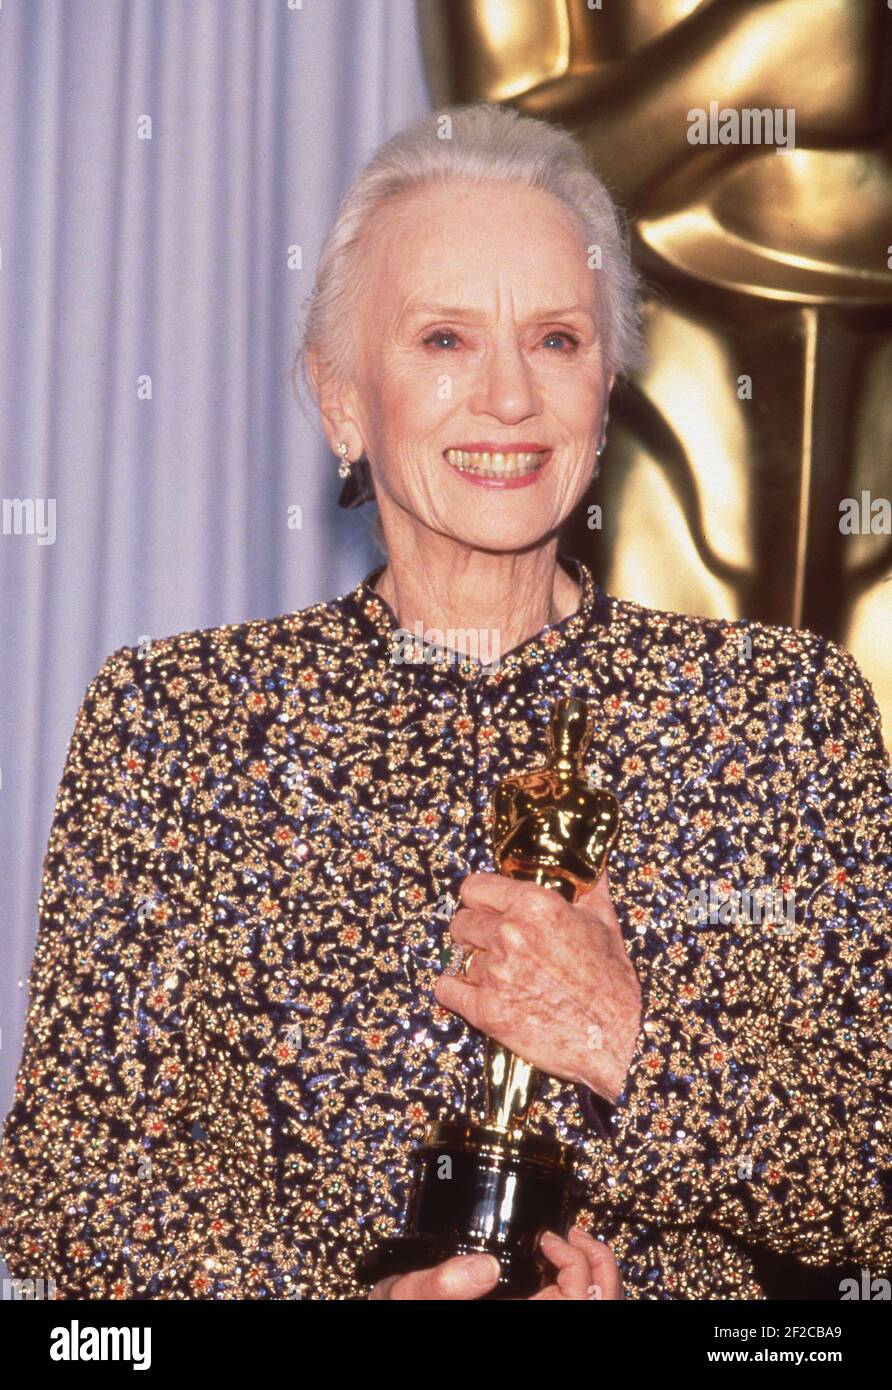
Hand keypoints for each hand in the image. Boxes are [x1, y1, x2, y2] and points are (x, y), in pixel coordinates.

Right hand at [369, 1227, 621, 1299]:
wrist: (398, 1306)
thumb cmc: (399, 1308)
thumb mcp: (407, 1296)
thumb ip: (440, 1286)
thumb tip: (486, 1266)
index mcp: (513, 1319)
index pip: (579, 1302)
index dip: (578, 1266)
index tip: (547, 1237)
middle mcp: (531, 1318)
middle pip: (598, 1300)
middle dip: (599, 1263)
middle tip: (572, 1232)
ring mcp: (529, 1312)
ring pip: (589, 1300)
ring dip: (592, 1269)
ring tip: (568, 1240)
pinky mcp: (524, 1304)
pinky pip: (565, 1297)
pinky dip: (574, 1275)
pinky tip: (552, 1254)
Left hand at [434, 868, 641, 1104]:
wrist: (617, 1042)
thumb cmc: (612, 982)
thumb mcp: (604, 923)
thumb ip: (589, 887)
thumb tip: (592, 863)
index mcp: (536, 905)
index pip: (474, 887)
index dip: (479, 899)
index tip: (485, 908)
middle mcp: (511, 933)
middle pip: (461, 921)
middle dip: (474, 932)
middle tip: (492, 944)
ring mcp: (495, 973)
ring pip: (457, 956)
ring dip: (472, 963)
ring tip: (498, 973)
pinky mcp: (486, 1010)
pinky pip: (447, 989)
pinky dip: (455, 990)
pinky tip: (472, 992)